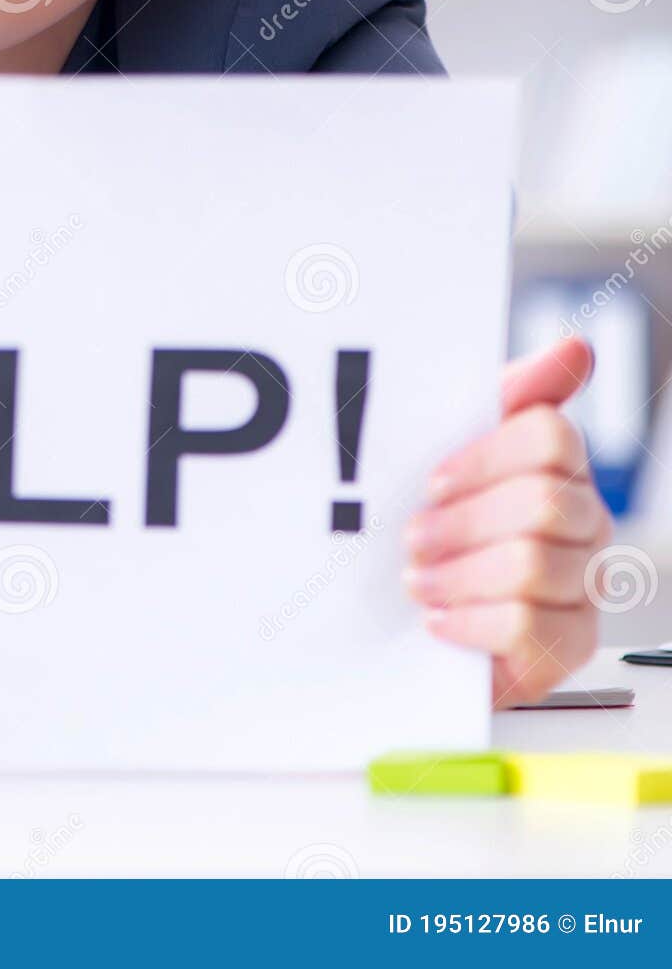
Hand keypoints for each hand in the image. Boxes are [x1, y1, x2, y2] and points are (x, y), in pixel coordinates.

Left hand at [404, 334, 610, 707]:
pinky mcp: (570, 643)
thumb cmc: (436, 520)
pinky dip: (471, 621)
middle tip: (412, 536)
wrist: (406, 616)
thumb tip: (576, 348)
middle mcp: (583, 520)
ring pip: (535, 565)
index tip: (432, 479)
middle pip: (543, 503)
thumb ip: (508, 394)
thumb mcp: (447, 446)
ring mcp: (583, 583)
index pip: (550, 436)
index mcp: (556, 464)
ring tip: (417, 580)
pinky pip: (530, 627)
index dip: (485, 457)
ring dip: (458, 573)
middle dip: (463, 521)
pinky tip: (439, 617)